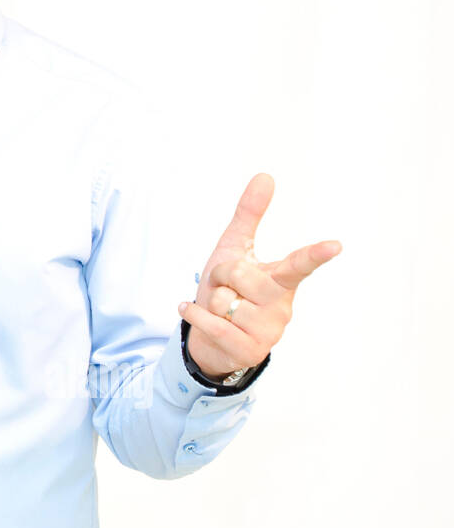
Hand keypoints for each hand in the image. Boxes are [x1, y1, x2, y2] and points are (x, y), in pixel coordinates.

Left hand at [180, 173, 341, 379]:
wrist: (210, 336)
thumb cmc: (227, 288)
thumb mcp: (234, 250)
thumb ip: (250, 215)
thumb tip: (265, 175)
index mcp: (281, 280)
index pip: (299, 264)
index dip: (314, 254)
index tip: (334, 245)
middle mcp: (281, 306)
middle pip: (240, 274)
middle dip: (221, 276)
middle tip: (225, 287)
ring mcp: (268, 332)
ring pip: (224, 301)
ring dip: (211, 301)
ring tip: (221, 309)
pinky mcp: (249, 352)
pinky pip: (212, 323)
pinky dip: (194, 313)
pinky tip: (193, 311)